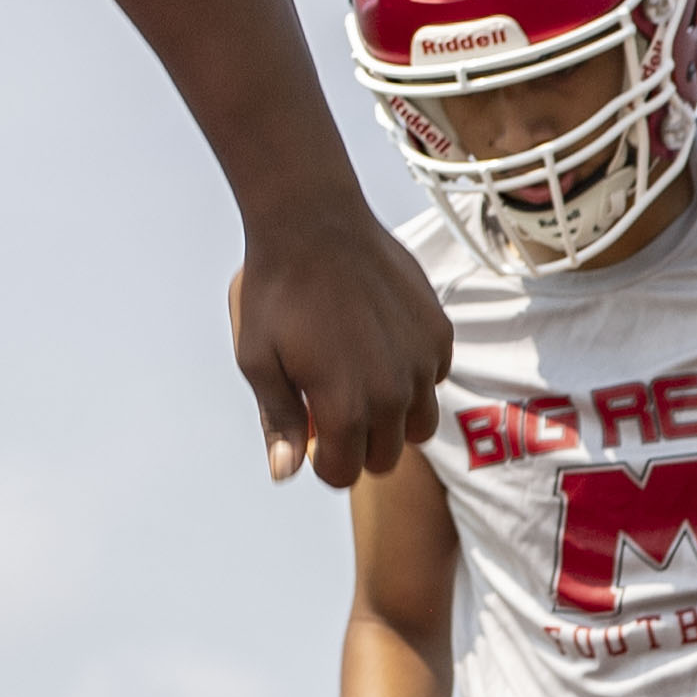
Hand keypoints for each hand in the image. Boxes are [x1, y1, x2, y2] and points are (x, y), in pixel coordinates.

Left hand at [229, 207, 455, 487]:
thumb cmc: (276, 292)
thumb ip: (277, 420)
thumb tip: (285, 474)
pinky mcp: (439, 332)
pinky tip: (380, 347)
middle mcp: (392, 393)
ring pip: (419, 426)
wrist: (313, 223)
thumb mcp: (258, 361)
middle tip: (330, 408)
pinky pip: (435, 379)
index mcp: (344, 407)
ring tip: (360, 383)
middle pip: (384, 458)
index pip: (342, 473)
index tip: (307, 433)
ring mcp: (422, 362)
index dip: (320, 462)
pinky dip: (412, 377)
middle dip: (356, 446)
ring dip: (391, 419)